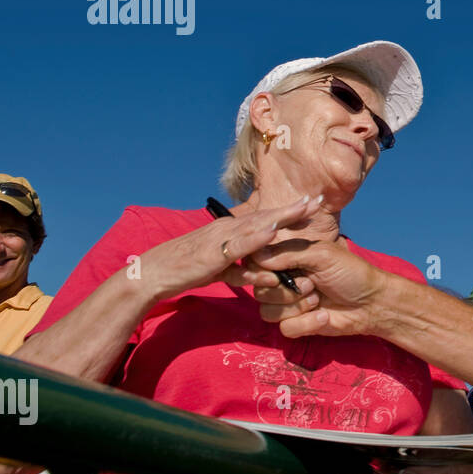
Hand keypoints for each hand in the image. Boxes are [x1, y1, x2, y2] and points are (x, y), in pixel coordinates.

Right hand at [137, 195, 324, 302]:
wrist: (153, 273)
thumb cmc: (187, 270)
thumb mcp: (222, 270)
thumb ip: (244, 269)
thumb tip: (268, 274)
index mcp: (231, 231)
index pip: (265, 218)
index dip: (289, 211)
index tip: (312, 203)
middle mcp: (228, 228)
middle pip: (266, 216)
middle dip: (294, 208)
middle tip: (319, 199)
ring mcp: (221, 237)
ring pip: (256, 224)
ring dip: (282, 216)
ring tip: (305, 209)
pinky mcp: (213, 251)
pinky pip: (238, 243)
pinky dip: (257, 236)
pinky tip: (273, 231)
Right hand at [232, 238, 388, 337]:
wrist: (372, 304)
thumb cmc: (351, 273)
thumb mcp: (322, 255)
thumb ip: (288, 253)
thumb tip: (256, 254)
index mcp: (288, 260)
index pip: (256, 265)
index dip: (259, 273)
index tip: (274, 276)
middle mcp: (284, 281)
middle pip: (260, 291)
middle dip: (287, 291)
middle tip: (312, 285)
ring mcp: (290, 304)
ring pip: (267, 311)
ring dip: (296, 307)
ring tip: (318, 299)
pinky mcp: (297, 325)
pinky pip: (285, 328)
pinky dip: (306, 323)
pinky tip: (324, 316)